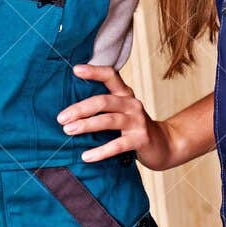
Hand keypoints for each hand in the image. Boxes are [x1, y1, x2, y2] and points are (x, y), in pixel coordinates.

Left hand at [59, 64, 173, 168]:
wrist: (164, 145)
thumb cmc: (133, 126)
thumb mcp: (121, 111)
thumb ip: (103, 106)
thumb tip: (69, 110)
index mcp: (125, 94)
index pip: (110, 76)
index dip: (94, 72)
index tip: (75, 70)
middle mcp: (132, 104)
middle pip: (103, 101)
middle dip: (80, 109)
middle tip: (61, 118)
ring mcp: (137, 122)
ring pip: (108, 120)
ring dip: (86, 125)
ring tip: (68, 131)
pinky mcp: (141, 140)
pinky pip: (117, 145)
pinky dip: (100, 151)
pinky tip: (86, 156)